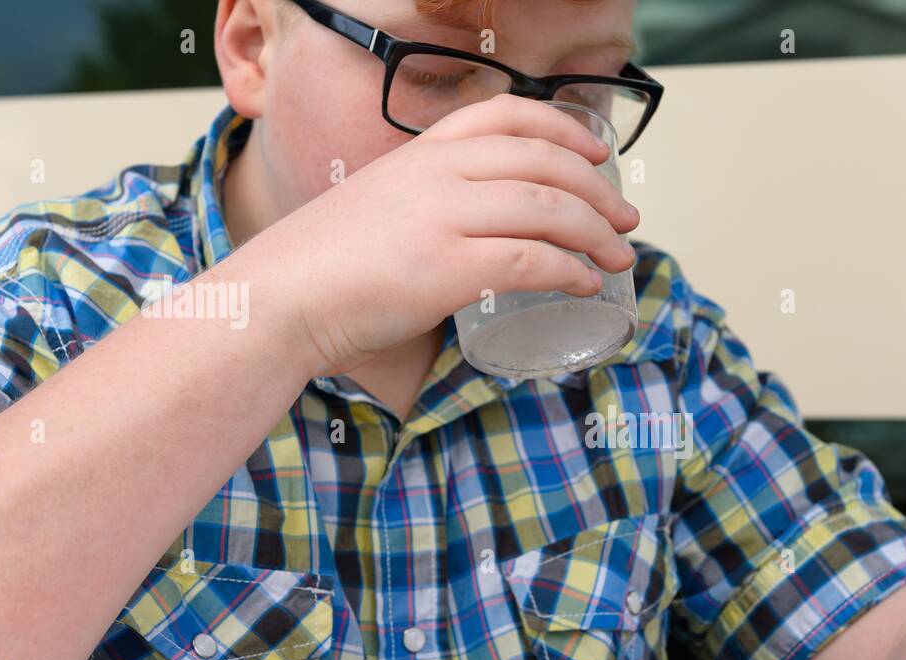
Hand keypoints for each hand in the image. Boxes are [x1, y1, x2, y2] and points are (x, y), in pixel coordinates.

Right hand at [256, 94, 640, 374]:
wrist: (279, 298)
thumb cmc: (326, 266)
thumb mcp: (382, 206)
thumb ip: (429, 204)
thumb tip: (476, 231)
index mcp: (422, 152)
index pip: (508, 115)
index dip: (564, 130)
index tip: (596, 155)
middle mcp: (438, 173)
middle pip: (543, 162)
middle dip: (598, 190)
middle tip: (626, 219)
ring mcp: (445, 217)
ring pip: (548, 208)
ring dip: (597, 234)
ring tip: (621, 257)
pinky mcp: (449, 268)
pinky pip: (534, 261)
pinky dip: (572, 271)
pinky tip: (587, 284)